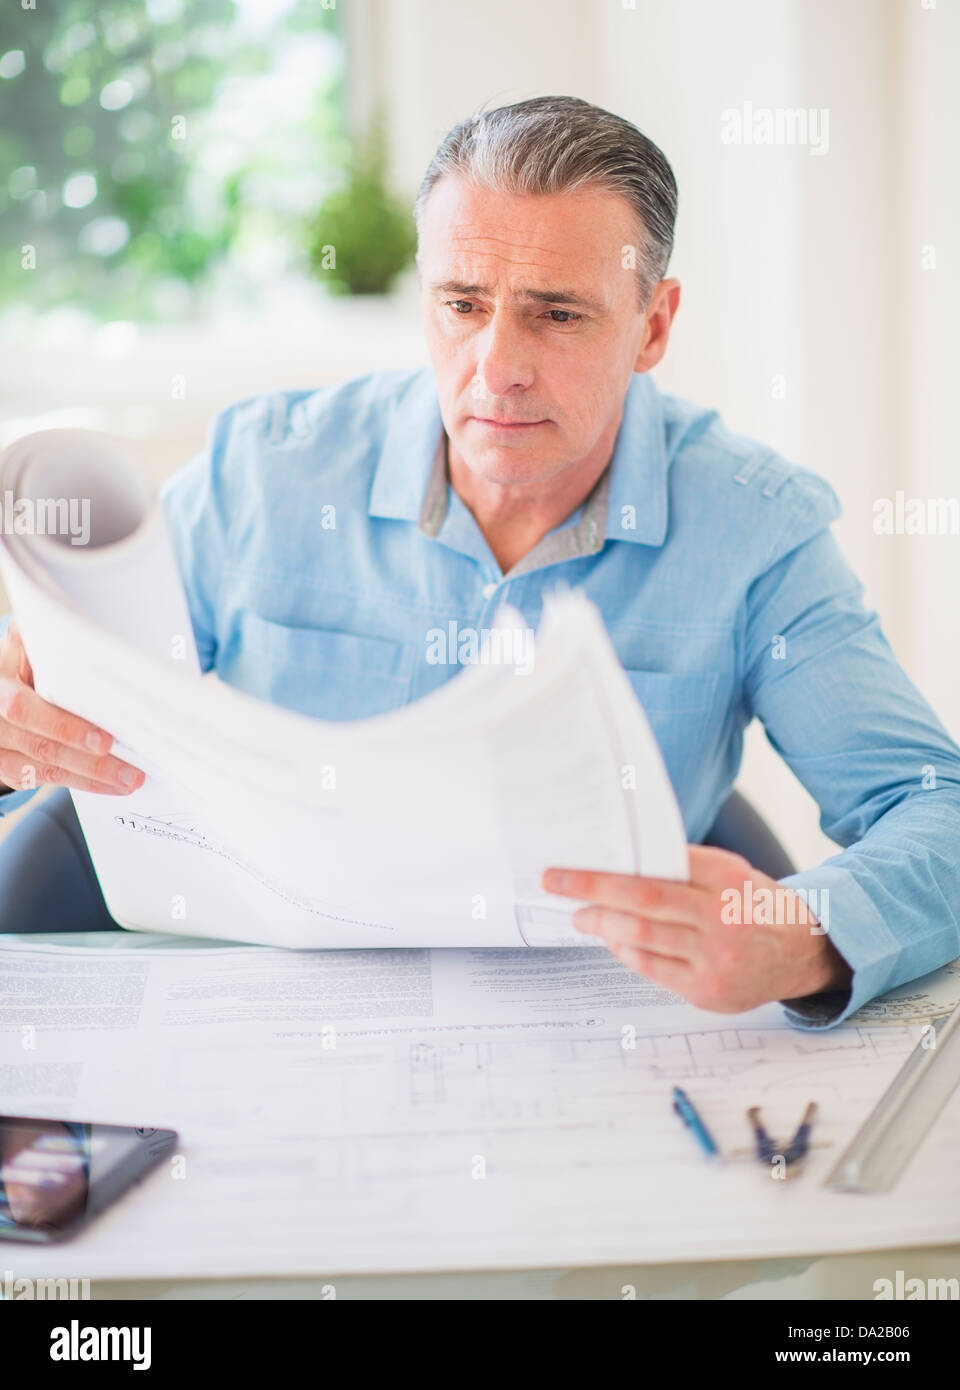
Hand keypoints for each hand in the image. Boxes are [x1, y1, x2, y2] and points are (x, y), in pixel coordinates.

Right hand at [0, 620, 143, 795]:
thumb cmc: (17, 661)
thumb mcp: (23, 643)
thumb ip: (48, 643)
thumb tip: (94, 640)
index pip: (24, 710)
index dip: (64, 728)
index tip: (104, 741)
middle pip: (43, 748)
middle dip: (91, 764)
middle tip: (131, 771)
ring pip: (45, 771)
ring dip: (91, 779)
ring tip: (129, 781)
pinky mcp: (8, 770)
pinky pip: (44, 780)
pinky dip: (80, 783)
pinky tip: (108, 784)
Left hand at [541, 845, 851, 1013]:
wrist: (803, 952)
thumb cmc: (752, 905)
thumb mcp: (730, 872)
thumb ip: (684, 866)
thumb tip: (620, 862)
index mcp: (727, 880)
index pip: (655, 871)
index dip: (606, 873)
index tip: (568, 868)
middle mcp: (723, 919)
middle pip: (643, 902)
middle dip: (591, 893)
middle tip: (556, 885)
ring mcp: (716, 959)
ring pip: (642, 939)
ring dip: (603, 925)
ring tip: (582, 915)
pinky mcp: (709, 991)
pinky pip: (652, 969)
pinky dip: (626, 952)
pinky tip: (613, 941)